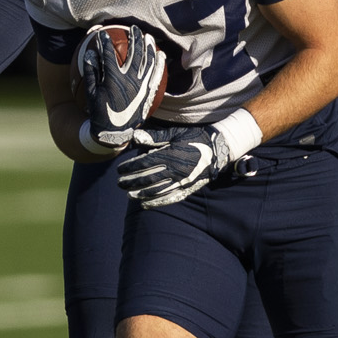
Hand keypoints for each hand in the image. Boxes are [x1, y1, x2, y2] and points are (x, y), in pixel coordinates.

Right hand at [76, 23, 165, 148]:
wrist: (115, 133)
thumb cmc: (99, 113)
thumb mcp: (90, 93)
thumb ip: (90, 72)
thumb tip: (90, 53)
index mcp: (113, 78)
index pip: (109, 53)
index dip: (105, 42)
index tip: (102, 33)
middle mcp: (130, 80)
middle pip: (134, 52)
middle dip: (133, 37)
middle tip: (132, 27)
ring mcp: (142, 85)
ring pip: (148, 60)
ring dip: (148, 46)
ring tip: (148, 36)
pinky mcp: (149, 92)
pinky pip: (157, 74)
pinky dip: (159, 62)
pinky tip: (160, 54)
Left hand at [113, 111, 260, 207]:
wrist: (218, 148)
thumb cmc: (194, 137)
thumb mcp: (175, 133)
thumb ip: (154, 137)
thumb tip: (134, 137)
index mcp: (170, 155)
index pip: (143, 164)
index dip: (129, 168)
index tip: (119, 170)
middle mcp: (175, 170)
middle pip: (147, 179)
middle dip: (131, 182)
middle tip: (119, 184)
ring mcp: (182, 181)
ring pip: (156, 191)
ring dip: (140, 194)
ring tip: (128, 195)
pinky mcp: (188, 189)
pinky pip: (170, 198)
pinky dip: (156, 203)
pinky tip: (145, 204)